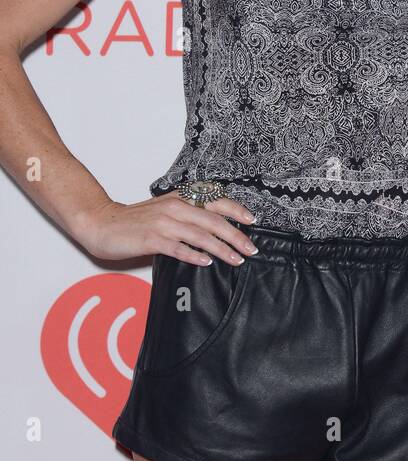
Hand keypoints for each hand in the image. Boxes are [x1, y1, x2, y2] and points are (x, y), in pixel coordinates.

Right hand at [74, 193, 258, 265]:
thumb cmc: (136, 220)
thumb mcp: (166, 210)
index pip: (215, 201)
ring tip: (237, 259)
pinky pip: (179, 248)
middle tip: (251, 249)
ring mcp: (163, 223)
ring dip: (222, 249)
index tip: (252, 221)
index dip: (236, 210)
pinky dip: (195, 255)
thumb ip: (188, 215)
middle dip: (237, 236)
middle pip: (214, 221)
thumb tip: (216, 228)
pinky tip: (207, 262)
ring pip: (201, 236)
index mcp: (180, 198)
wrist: (102, 223)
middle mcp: (175, 207)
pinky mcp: (152, 239)